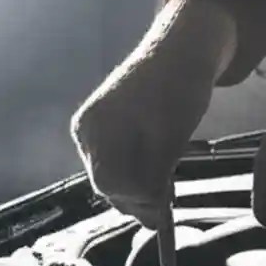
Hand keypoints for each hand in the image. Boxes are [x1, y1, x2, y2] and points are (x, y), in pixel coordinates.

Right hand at [71, 0, 237, 227]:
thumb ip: (154, 177)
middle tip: (169, 199)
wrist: (180, 49)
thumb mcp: (171, 138)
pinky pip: (113, 160)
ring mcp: (90, 128)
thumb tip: (149, 217)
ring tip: (166, 181)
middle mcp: (85, 129)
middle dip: (137, 195)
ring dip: (137, 185)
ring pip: (110, 174)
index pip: (109, 183)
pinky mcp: (101, 127)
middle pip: (105, 183)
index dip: (137, 200)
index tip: (166, 207)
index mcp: (97, 128)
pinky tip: (155, 166)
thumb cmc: (178, 88)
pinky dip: (134, 169)